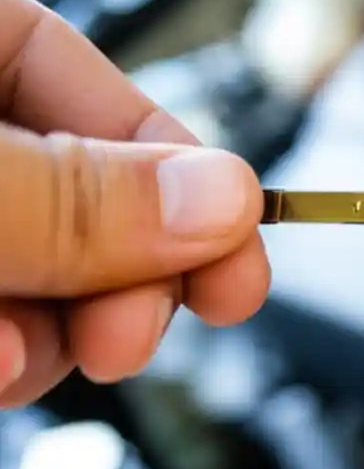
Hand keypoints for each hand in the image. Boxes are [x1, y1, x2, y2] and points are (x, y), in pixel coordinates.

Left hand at [0, 0, 268, 406]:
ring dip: (50, 339)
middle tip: (126, 343)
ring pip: (43, 281)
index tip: (235, 271)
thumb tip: (223, 205)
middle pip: (91, 207)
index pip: (114, 103)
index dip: (190, 189)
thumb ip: (72, 194)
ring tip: (7, 364)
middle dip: (119, 286)